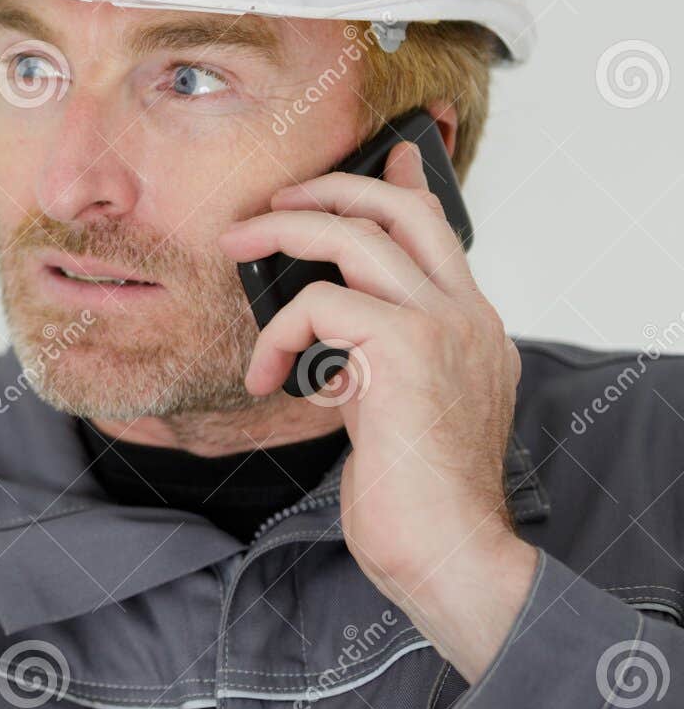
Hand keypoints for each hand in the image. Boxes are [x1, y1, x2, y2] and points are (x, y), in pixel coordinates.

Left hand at [217, 139, 535, 680]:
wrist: (448, 553)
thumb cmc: (414, 498)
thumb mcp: (396, 409)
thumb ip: (376, 358)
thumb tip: (333, 331)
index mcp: (472, 327)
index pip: (438, 231)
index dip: (405, 185)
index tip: (386, 154)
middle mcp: (467, 316)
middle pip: (399, 210)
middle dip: (327, 188)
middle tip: (272, 202)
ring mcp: (442, 328)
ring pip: (354, 235)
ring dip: (282, 232)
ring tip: (236, 248)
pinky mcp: (404, 350)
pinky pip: (320, 304)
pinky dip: (277, 332)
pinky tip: (265, 377)